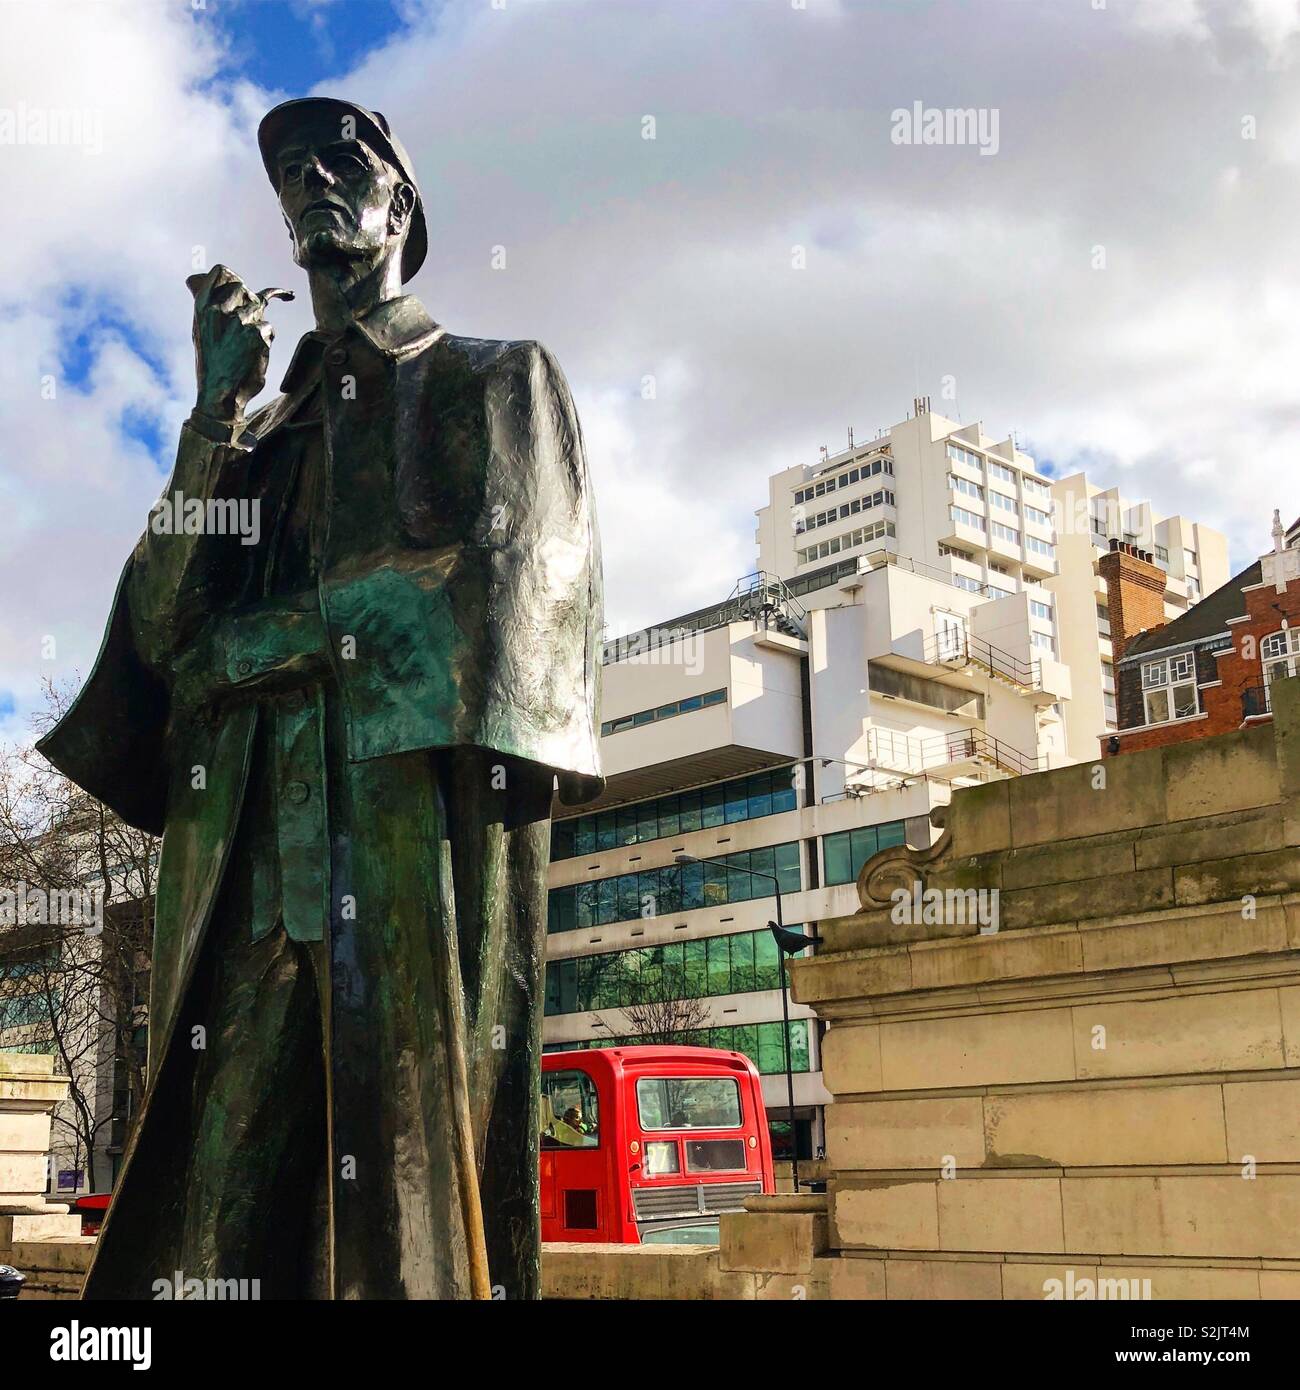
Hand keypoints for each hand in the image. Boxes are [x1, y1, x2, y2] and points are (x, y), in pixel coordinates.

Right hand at [186, 265, 292, 425]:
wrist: (221, 394)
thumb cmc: (211, 361)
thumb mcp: (200, 329)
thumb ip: (204, 302)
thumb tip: (194, 278)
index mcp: (202, 306)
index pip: (221, 272)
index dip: (231, 278)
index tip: (237, 289)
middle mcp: (220, 310)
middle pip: (244, 288)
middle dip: (246, 304)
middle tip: (240, 328)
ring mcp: (240, 321)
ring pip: (258, 309)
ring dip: (255, 326)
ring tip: (243, 345)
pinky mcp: (258, 334)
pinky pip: (267, 327)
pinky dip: (265, 340)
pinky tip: (252, 354)